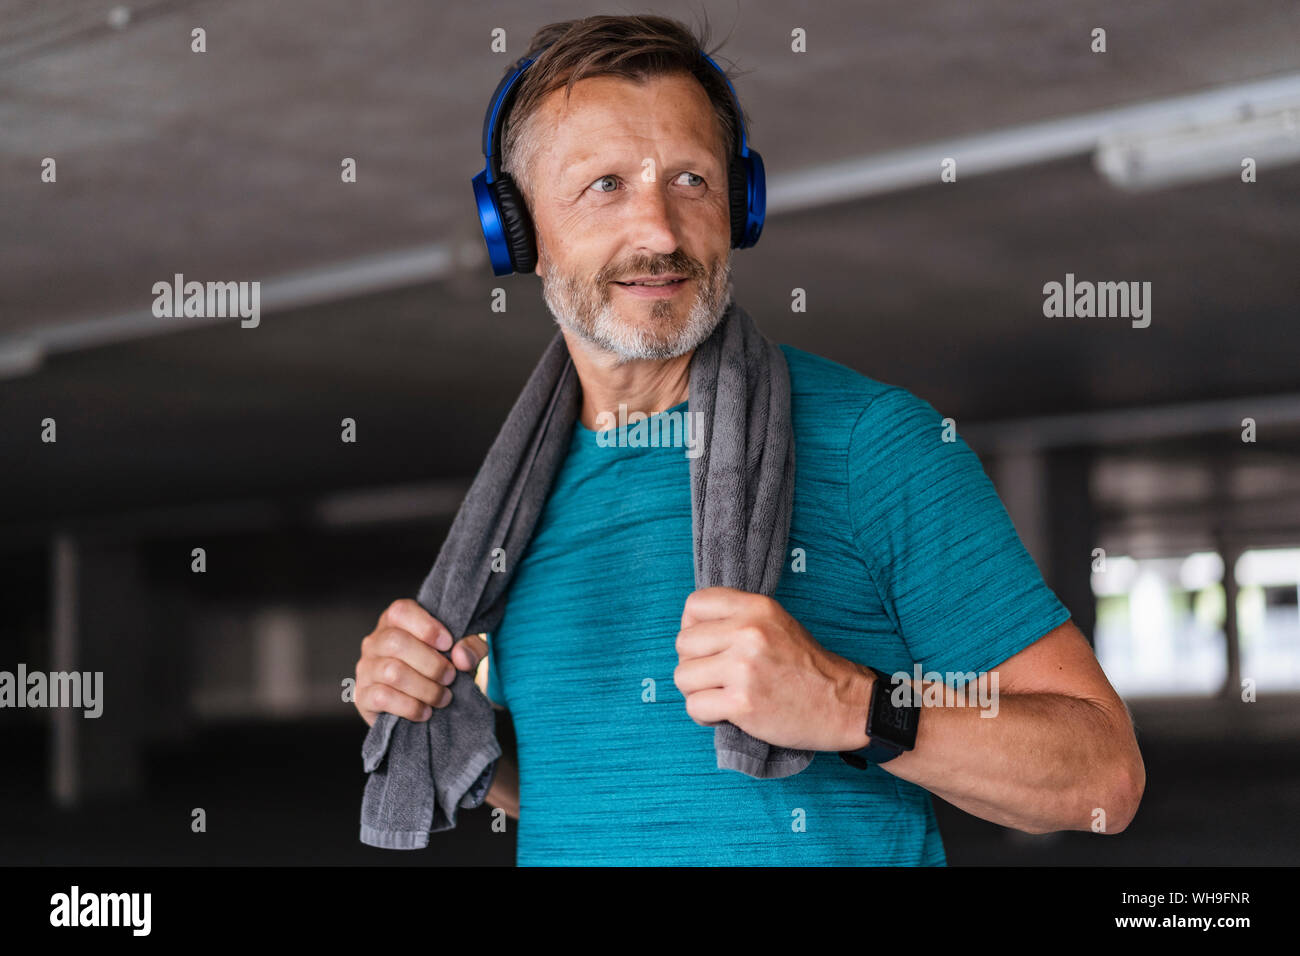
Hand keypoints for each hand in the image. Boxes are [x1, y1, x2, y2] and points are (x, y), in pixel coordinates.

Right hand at [353, 598, 487, 726]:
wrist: (424, 707)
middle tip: (450, 677)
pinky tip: (425, 712)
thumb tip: (461, 657)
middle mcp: (375, 641)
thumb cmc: (442, 668)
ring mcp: (366, 668)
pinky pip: (382, 697)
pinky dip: (410, 706)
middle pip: (396, 642)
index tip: (448, 644)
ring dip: (425, 688)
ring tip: (443, 697)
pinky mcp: (362, 696)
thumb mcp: (462, 652)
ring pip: (391, 672)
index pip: (401, 611)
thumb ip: (470, 646)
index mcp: (395, 621)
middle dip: (431, 663)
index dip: (426, 627)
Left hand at [673, 587, 867, 751]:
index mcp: (756, 607)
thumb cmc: (805, 666)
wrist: (842, 703)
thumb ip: (737, 618)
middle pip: (683, 644)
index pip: (695, 605)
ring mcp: (744, 667)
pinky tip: (727, 713)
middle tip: (719, 677)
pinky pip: (694, 706)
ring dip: (698, 692)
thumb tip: (691, 629)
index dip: (694, 628)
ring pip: (683, 677)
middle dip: (695, 664)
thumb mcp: (776, 622)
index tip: (709, 646)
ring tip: (723, 695)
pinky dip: (705, 715)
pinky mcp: (742, 702)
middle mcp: (748, 632)